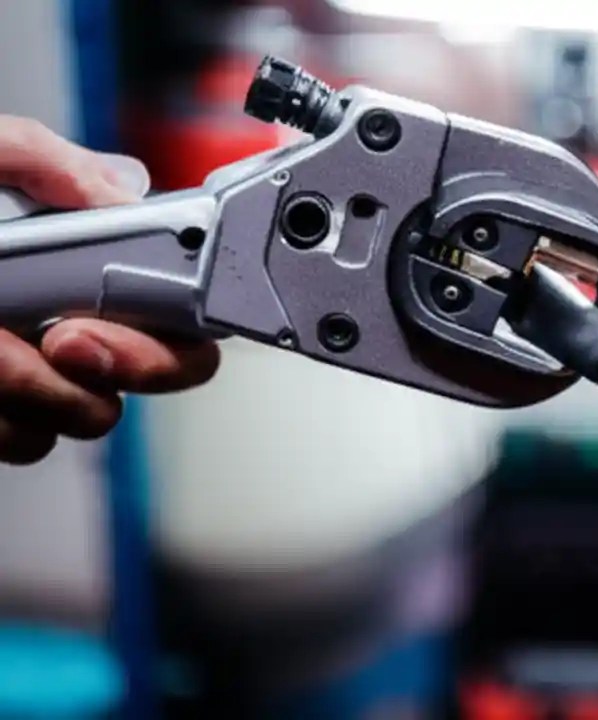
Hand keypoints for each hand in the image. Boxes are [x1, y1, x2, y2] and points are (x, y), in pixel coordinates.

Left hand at [0, 116, 219, 463]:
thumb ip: (41, 159)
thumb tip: (122, 189)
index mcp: (79, 256)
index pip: (182, 303)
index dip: (177, 321)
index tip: (128, 308)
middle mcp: (71, 317)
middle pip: (163, 372)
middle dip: (124, 362)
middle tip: (64, 337)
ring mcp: (32, 372)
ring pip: (88, 415)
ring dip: (31, 388)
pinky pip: (23, 439)